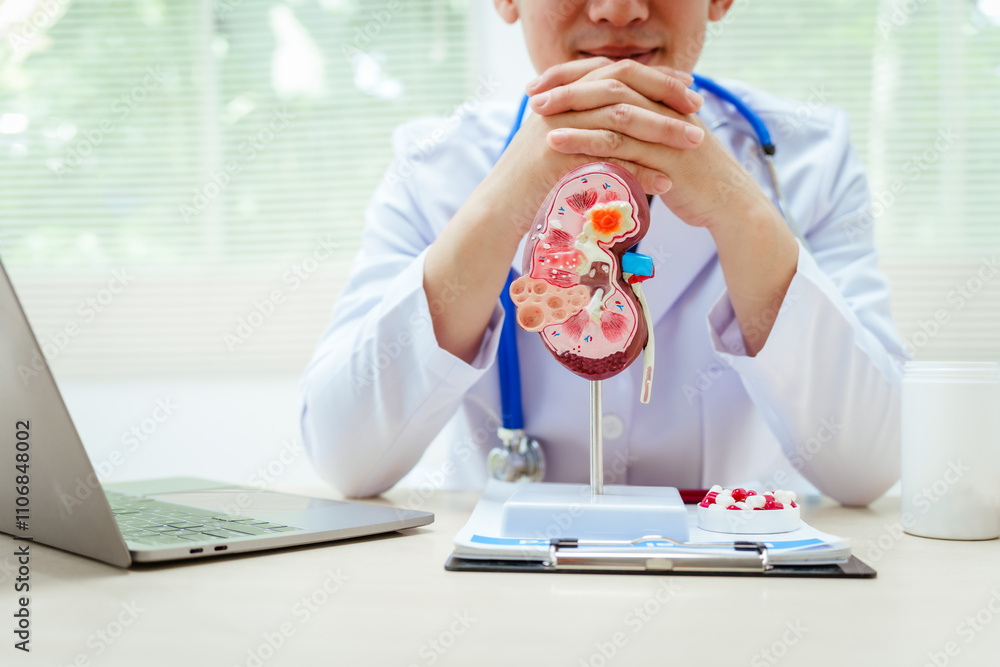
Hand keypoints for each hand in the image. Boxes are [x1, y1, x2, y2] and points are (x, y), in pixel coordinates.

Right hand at [484, 57, 705, 240]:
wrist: (496, 209)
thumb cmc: (531, 182)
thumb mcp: (562, 144)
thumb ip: (588, 127)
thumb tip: (624, 122)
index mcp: (564, 94)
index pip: (617, 71)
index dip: (655, 77)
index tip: (688, 88)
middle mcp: (559, 102)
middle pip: (621, 84)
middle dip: (664, 94)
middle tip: (698, 108)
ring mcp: (556, 126)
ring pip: (620, 118)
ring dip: (662, 130)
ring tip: (693, 142)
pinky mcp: (555, 155)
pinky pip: (607, 157)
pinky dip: (640, 169)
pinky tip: (665, 183)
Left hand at [529, 59, 776, 234]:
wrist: (730, 205)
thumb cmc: (692, 179)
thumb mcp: (662, 148)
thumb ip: (638, 136)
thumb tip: (605, 132)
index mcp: (662, 100)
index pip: (613, 75)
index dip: (577, 75)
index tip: (543, 83)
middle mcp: (665, 108)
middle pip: (611, 84)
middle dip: (569, 86)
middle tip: (533, 93)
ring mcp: (668, 131)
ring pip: (613, 111)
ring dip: (572, 110)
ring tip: (538, 113)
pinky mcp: (666, 158)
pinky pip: (621, 145)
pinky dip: (586, 141)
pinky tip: (557, 144)